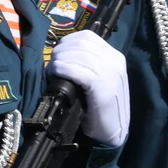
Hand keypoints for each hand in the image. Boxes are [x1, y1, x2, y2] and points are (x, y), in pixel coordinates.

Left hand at [50, 29, 129, 147]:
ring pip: (78, 54)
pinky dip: (62, 69)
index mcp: (114, 56)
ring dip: (59, 61)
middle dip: (61, 51)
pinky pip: (77, 70)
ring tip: (52, 72)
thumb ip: (88, 64)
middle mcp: (114, 61)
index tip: (58, 54)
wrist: (114, 130)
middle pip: (80, 43)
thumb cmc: (101, 107)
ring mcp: (110, 72)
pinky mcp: (102, 86)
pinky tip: (56, 75)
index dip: (67, 41)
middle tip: (53, 65)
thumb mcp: (98, 79)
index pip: (87, 36)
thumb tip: (63, 53)